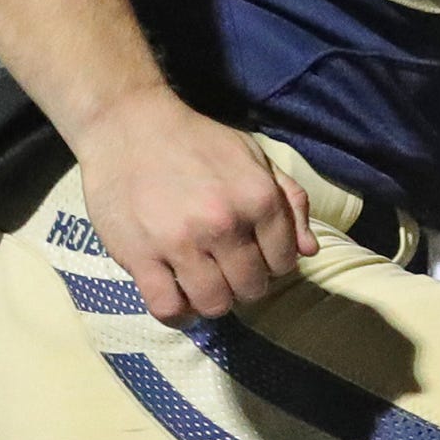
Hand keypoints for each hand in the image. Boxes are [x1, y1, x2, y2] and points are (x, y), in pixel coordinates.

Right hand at [73, 85, 317, 324]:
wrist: (130, 127)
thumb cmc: (198, 141)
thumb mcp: (255, 156)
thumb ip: (289, 201)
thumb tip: (308, 251)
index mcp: (258, 197)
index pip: (284, 262)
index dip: (274, 264)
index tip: (258, 257)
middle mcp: (224, 224)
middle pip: (250, 289)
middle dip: (245, 285)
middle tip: (230, 271)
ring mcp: (181, 244)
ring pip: (213, 305)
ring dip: (214, 301)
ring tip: (205, 282)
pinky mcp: (141, 259)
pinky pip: (168, 309)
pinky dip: (178, 312)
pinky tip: (178, 294)